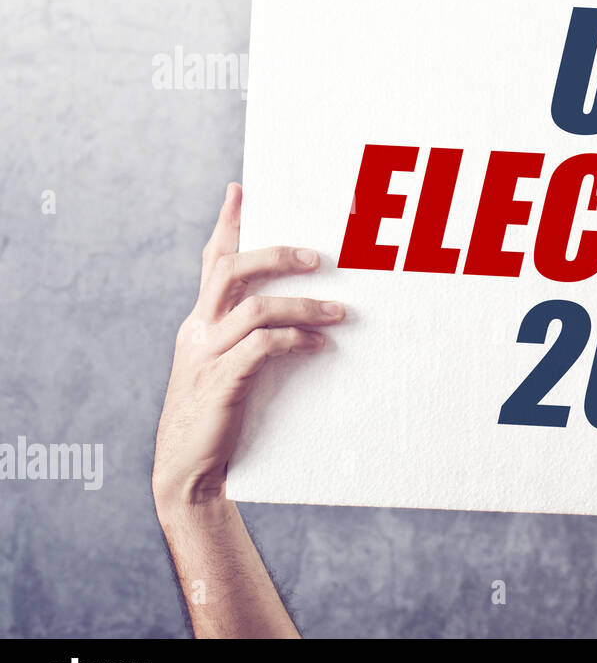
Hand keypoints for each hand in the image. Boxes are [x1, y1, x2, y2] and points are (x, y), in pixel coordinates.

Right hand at [152, 182, 343, 513]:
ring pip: (254, 308)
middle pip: (230, 270)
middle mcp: (198, 330)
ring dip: (303, 305)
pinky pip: (261, 348)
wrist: (188, 473)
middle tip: (318, 256)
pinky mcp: (221, 383)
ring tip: (341, 312)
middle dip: (275, 255)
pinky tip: (320, 346)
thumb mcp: (227, 367)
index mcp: (199, 321)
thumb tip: (301, 315)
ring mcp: (206, 356)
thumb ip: (251, 337)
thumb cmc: (219, 417)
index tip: (241, 189)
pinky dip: (294, 340)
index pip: (211, 261)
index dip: (227, 225)